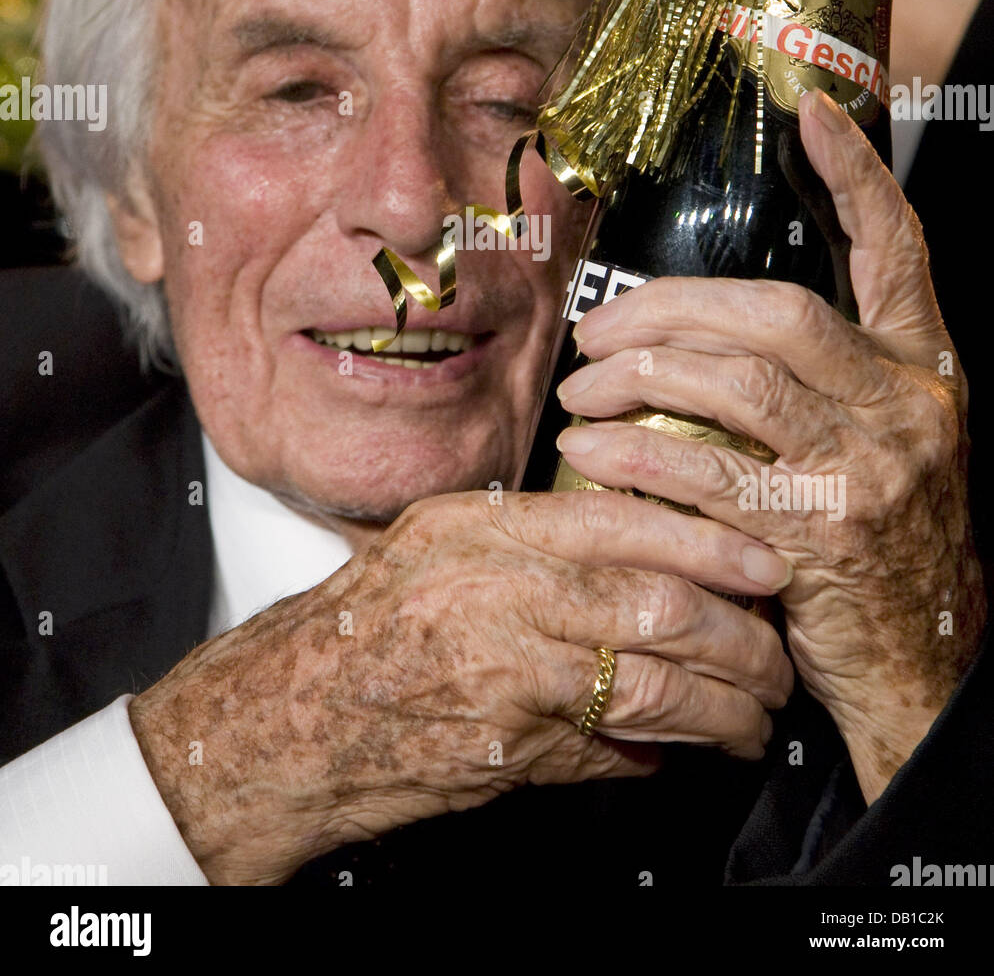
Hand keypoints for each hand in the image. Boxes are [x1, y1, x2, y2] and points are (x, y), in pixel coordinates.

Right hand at [129, 486, 792, 883]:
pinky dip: (655, 754)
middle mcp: (491, 591)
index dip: (707, 542)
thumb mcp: (436, 548)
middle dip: (736, 637)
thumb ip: (532, 549)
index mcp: (481, 530)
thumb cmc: (359, 629)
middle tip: (773, 657)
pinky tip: (681, 754)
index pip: (621, 521)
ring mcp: (497, 671)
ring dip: (717, 707)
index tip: (762, 561)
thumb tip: (632, 568)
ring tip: (751, 718)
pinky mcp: (500, 745)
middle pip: (654, 605)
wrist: (283, 718)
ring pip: (647, 684)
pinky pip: (604, 749)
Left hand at [556, 88, 986, 803]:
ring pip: (736, 384)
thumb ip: (823, 380)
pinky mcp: (820, 534)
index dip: (856, 176)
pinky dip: (638, 456)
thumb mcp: (883, 444)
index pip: (898, 249)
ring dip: (640, 376)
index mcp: (922, 371)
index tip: (810, 113)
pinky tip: (590, 453)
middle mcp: (905, 408)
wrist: (925, 661)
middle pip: (776, 312)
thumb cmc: (885, 542)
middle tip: (599, 326)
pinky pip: (709, 472)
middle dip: (670, 307)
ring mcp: (869, 469)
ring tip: (582, 389)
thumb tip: (707, 329)